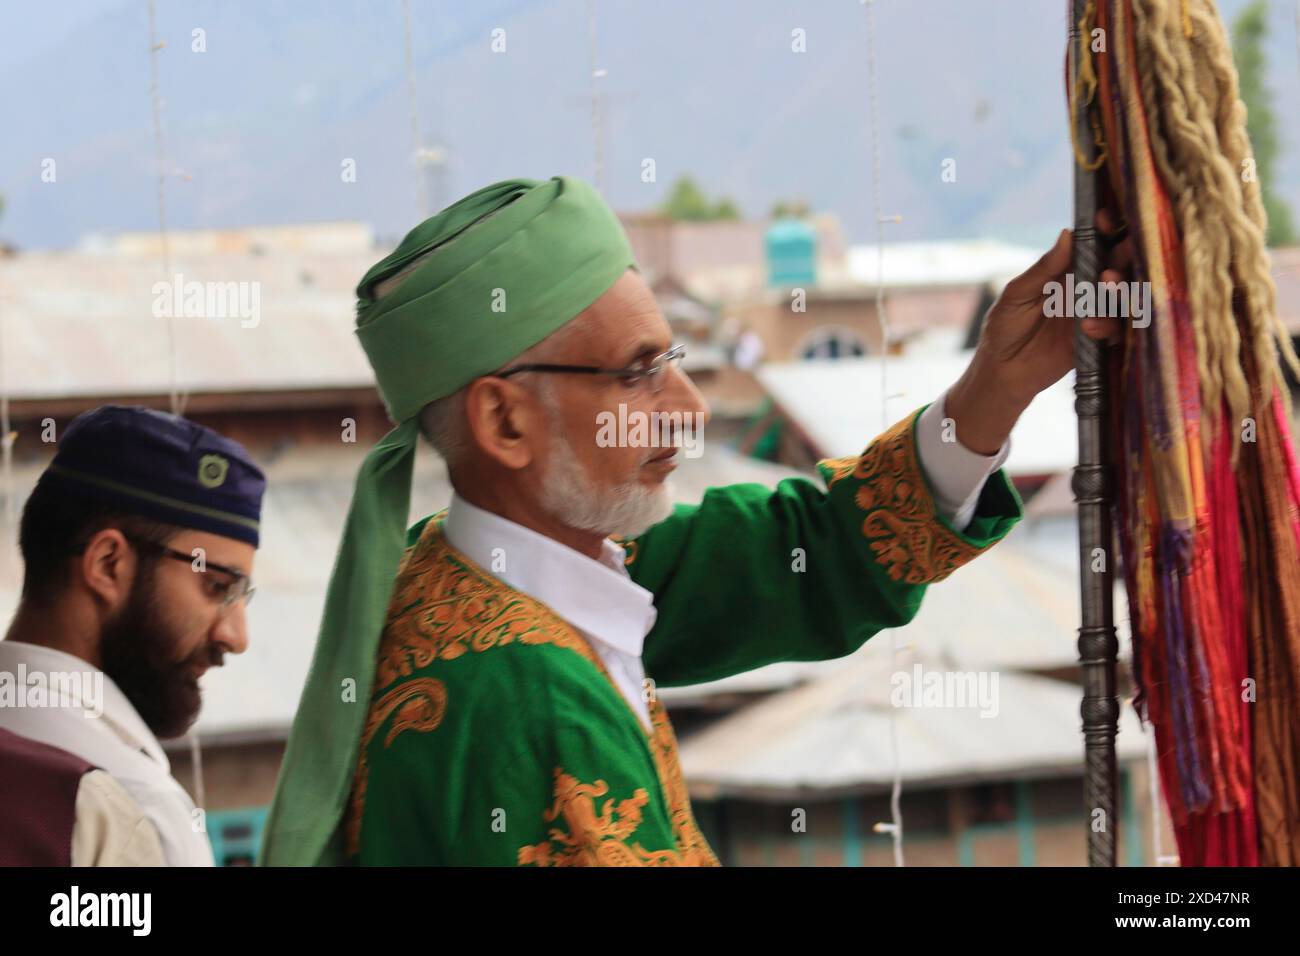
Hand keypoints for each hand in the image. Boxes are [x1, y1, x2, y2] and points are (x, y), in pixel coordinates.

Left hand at [944, 209, 1132, 454]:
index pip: (1090, 246)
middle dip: (1122, 256)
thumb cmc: (1004, 328)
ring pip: (1120, 297)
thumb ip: (1043, 269)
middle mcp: (1083, 290)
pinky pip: (1113, 330)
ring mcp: (1092, 314)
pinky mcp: (1095, 341)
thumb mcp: (1016, 295)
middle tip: (1125, 249)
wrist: (1002, 372)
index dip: (1102, 231)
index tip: (1105, 219)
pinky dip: (1106, 325)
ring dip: (1119, 287)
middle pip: (1113, 266)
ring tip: (1108, 282)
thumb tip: (1067, 235)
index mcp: (1064, 272)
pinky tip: (1089, 326)